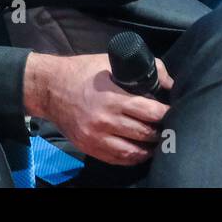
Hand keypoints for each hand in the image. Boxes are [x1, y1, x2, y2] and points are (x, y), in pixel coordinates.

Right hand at [23, 53, 173, 165]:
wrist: (49, 88)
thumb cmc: (81, 72)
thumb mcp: (109, 62)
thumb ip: (142, 70)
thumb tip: (168, 82)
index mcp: (112, 97)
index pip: (149, 111)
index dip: (165, 113)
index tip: (172, 112)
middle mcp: (105, 120)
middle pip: (144, 133)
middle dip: (160, 131)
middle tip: (168, 128)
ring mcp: (96, 136)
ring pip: (132, 151)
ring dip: (148, 149)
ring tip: (156, 142)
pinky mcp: (89, 147)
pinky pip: (116, 159)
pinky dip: (131, 157)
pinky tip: (139, 151)